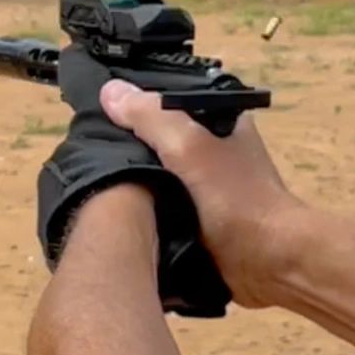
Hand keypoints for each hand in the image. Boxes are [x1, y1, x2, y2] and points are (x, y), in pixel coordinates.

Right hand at [36, 48, 229, 316]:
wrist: (272, 263)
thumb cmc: (236, 198)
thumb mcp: (189, 147)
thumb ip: (150, 118)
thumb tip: (109, 91)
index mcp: (221, 122)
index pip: (169, 103)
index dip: (135, 106)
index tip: (95, 116)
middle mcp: (215, 152)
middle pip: (160, 142)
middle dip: (127, 149)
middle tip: (83, 154)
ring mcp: (209, 191)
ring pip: (159, 179)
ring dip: (133, 186)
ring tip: (91, 186)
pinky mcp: (201, 224)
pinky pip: (164, 211)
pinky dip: (144, 214)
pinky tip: (114, 217)